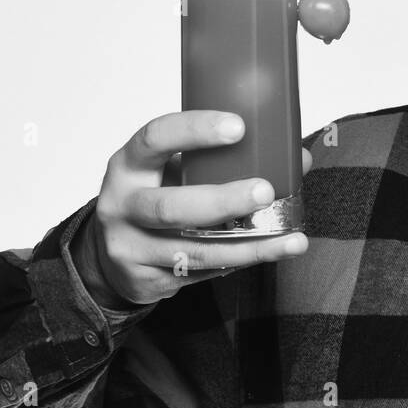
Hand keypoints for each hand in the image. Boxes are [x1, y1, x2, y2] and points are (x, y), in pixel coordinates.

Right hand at [72, 111, 311, 308]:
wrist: (110, 253)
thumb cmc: (153, 195)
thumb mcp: (172, 169)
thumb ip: (223, 159)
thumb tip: (298, 157)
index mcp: (128, 165)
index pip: (155, 138)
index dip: (196, 130)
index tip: (239, 127)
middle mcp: (122, 206)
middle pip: (171, 207)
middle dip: (223, 200)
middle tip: (265, 191)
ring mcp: (130, 248)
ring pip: (195, 250)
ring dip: (249, 246)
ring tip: (291, 239)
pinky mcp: (146, 280)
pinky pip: (202, 272)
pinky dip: (240, 261)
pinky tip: (269, 252)